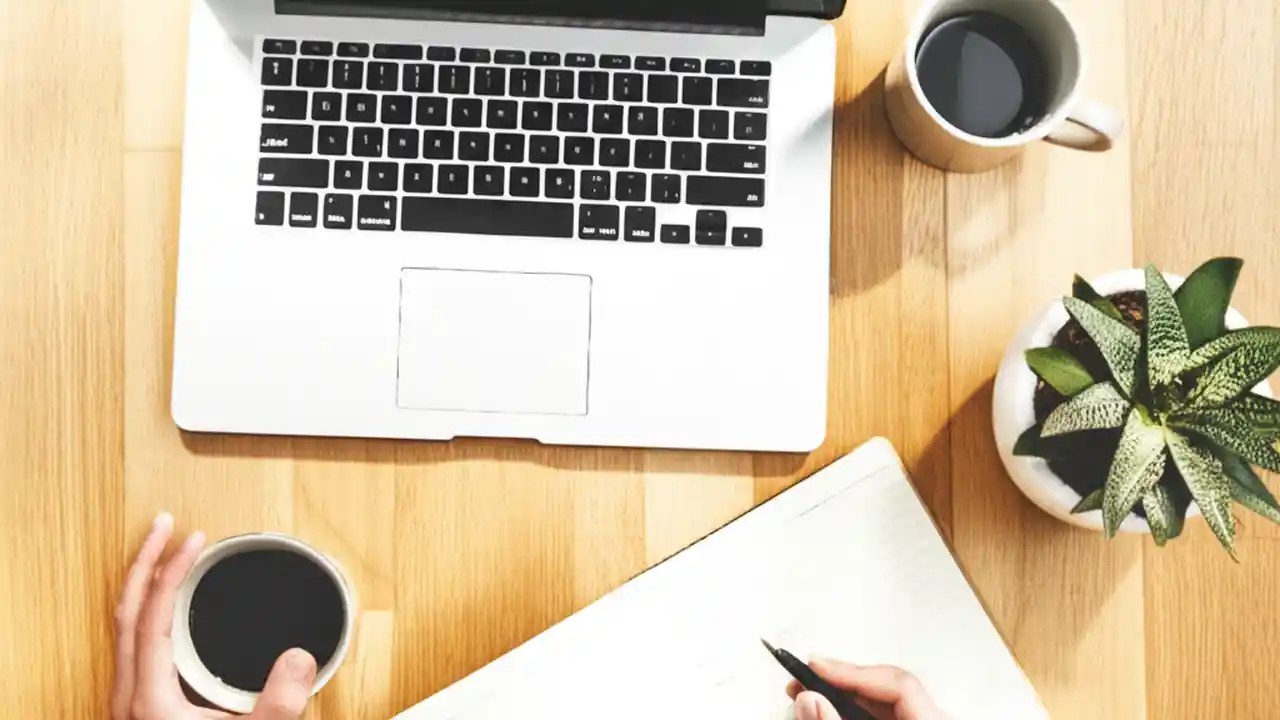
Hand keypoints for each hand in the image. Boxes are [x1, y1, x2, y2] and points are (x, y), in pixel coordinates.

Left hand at [112, 513, 317, 719]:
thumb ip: (276, 704)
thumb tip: (299, 659)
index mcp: (150, 698)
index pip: (152, 618)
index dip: (172, 570)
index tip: (193, 540)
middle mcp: (130, 695)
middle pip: (126, 612)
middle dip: (144, 561)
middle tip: (162, 525)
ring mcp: (129, 702)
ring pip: (123, 628)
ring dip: (141, 584)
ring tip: (160, 554)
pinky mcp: (138, 708)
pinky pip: (131, 643)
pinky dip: (146, 610)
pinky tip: (164, 605)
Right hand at [786, 658, 946, 719]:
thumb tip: (811, 700)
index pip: (899, 682)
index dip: (853, 671)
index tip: (816, 667)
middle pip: (886, 689)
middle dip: (839, 684)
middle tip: (802, 683)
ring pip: (881, 702)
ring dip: (841, 697)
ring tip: (808, 698)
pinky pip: (881, 714)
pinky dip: (851, 711)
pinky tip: (829, 712)